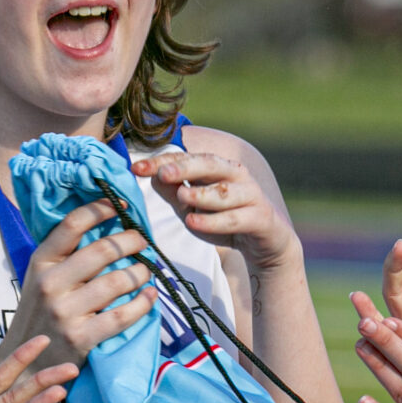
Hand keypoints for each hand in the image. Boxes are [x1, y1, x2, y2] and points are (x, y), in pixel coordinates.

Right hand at [0, 199, 158, 369]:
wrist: (26, 361)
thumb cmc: (41, 313)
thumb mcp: (42, 277)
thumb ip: (66, 255)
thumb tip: (109, 223)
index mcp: (40, 261)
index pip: (72, 224)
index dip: (101, 209)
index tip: (122, 207)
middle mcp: (50, 283)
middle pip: (102, 250)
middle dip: (131, 241)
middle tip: (143, 242)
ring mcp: (65, 312)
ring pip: (117, 282)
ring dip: (140, 272)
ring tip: (146, 270)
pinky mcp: (80, 338)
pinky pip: (122, 315)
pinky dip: (143, 303)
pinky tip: (150, 296)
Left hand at [134, 151, 299, 271]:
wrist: (265, 243)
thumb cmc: (225, 220)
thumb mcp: (193, 208)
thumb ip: (174, 192)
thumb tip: (152, 177)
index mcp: (217, 168)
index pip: (186, 159)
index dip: (162, 162)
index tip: (136, 169)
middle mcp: (235, 175)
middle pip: (209, 164)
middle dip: (185, 167)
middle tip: (163, 174)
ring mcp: (250, 195)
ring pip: (224, 191)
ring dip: (202, 193)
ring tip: (182, 196)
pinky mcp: (260, 217)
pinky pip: (235, 218)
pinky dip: (214, 221)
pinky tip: (194, 222)